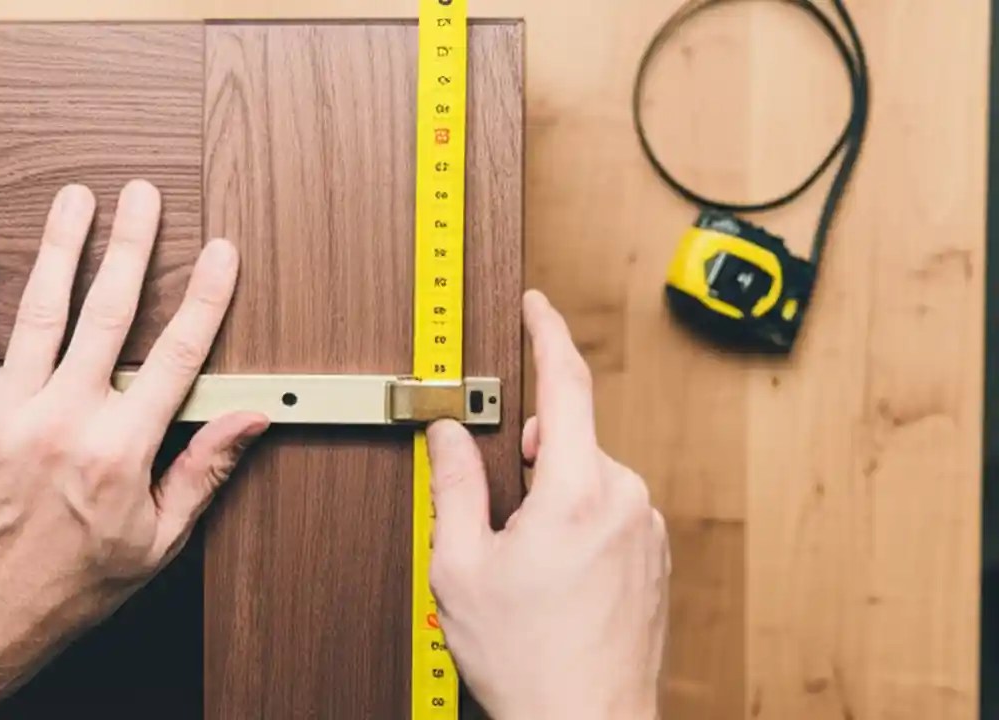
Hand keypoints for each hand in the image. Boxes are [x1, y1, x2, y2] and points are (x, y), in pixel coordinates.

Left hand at [0, 180, 266, 711]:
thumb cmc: (74, 581)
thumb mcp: (159, 539)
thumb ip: (206, 470)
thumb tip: (253, 419)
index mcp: (121, 450)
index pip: (177, 356)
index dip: (205, 299)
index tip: (221, 254)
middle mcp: (66, 419)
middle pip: (109, 313)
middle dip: (132, 245)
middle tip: (144, 195)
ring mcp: (9, 409)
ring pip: (42, 309)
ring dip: (62, 246)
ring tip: (77, 198)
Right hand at [426, 290, 668, 719]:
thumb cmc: (529, 660)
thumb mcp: (462, 569)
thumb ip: (454, 487)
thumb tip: (448, 437)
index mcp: (577, 492)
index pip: (565, 383)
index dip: (547, 333)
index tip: (536, 306)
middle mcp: (625, 499)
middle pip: (567, 440)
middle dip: (527, 457)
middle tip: (496, 516)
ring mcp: (648, 529)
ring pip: (588, 477)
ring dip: (552, 495)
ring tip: (526, 565)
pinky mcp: (658, 554)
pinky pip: (610, 509)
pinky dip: (578, 520)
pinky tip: (556, 576)